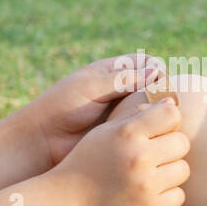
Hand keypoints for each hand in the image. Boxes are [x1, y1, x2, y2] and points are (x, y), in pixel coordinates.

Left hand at [22, 53, 167, 167]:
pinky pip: (143, 128)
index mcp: (111, 72)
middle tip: (164, 104)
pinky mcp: (122, 134)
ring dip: (157, 112)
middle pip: (152, 85)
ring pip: (151, 108)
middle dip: (161, 92)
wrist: (42, 142)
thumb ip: (122, 80)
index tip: (158, 82)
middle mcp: (119, 91)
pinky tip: (150, 135)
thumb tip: (157, 72)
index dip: (156, 70)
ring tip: (156, 120)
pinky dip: (150, 129)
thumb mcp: (91, 88)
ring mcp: (121, 113)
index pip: (145, 63)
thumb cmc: (61, 109)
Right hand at [54, 99, 188, 205]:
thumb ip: (137, 115)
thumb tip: (172, 103)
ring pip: (183, 169)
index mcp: (127, 133)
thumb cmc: (90, 160)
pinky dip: (168, 194)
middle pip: (182, 142)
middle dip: (170, 147)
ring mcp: (145, 185)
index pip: (172, 115)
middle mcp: (138, 157)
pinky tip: (150, 191)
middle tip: (154, 154)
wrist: (70, 201)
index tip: (158, 130)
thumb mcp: (106, 131)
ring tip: (151, 173)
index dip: (167, 121)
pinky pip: (179, 195)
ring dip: (170, 171)